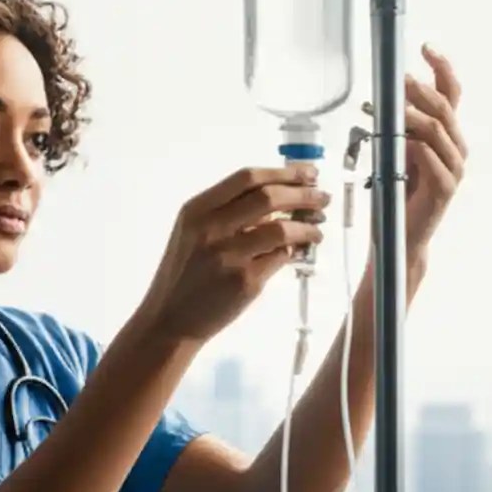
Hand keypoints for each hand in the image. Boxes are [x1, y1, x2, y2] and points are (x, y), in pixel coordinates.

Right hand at [133, 165, 329, 343]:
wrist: (169, 319)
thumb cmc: (183, 274)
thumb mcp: (193, 234)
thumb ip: (228, 214)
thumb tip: (279, 200)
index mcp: (197, 210)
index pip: (247, 179)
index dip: (284, 173)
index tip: (308, 173)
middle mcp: (211, 228)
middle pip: (269, 197)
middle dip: (304, 194)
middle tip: (322, 197)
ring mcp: (229, 255)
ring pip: (282, 229)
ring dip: (307, 226)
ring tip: (317, 228)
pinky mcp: (245, 282)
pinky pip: (280, 258)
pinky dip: (294, 252)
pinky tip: (298, 252)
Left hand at [365, 43, 467, 273]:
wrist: (403, 234)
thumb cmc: (398, 193)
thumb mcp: (395, 153)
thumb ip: (398, 128)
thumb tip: (383, 101)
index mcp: (446, 135)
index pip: (450, 93)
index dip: (442, 68)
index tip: (426, 47)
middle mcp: (455, 147)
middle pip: (444, 107)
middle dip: (421, 90)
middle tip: (399, 79)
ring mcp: (453, 167)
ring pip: (438, 130)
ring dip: (413, 115)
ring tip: (391, 109)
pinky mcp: (445, 187)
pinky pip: (432, 159)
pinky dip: (416, 146)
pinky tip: (402, 141)